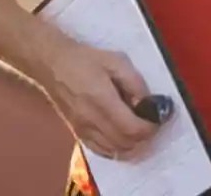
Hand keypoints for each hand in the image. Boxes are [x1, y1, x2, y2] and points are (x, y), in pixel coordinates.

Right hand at [33, 31, 160, 160]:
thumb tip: (149, 104)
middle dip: (144, 136)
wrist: (52, 64)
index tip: (158, 117)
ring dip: (131, 144)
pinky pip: (101, 151)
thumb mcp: (116, 61)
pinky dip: (116, 149)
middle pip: (125, 143)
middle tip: (150, 122)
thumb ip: (135, 83)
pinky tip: (121, 136)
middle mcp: (91, 119)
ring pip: (115, 151)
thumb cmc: (85, 59)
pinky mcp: (77, 132)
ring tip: (137, 128)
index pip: (132, 128)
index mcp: (102, 99)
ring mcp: (83, 129)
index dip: (150, 127)